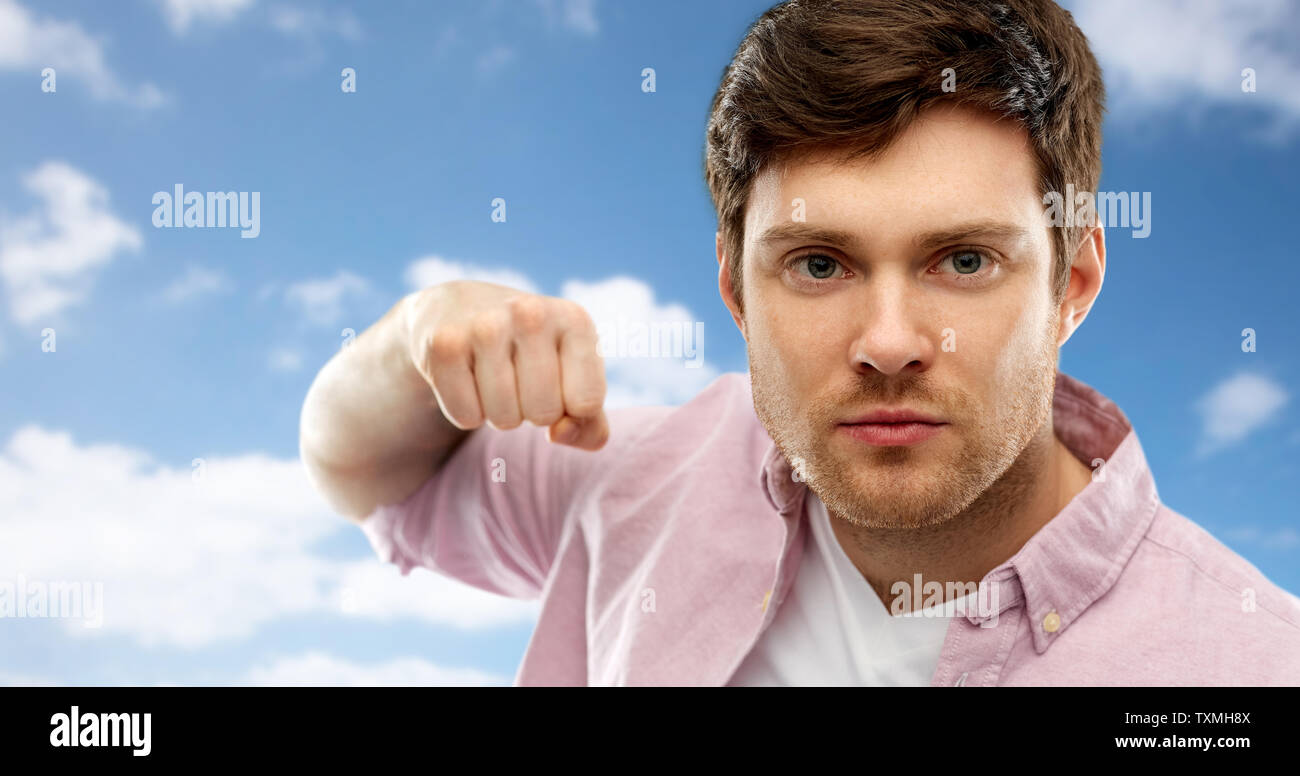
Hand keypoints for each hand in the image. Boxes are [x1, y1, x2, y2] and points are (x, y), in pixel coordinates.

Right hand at [404, 281, 608, 449]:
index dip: (569, 410)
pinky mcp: (444, 345)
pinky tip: (465, 376)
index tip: (556, 383)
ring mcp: (484, 326)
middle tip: (518, 379)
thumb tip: (560, 433)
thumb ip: (590, 425)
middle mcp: (531, 314)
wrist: (458, 309)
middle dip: (532, 412)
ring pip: (504, 419)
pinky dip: (467, 411)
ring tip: (493, 376)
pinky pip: (466, 417)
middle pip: (544, 413)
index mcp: (575, 320)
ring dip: (499, 413)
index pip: (586, 404)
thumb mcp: (572, 379)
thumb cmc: (530, 355)